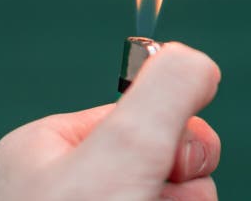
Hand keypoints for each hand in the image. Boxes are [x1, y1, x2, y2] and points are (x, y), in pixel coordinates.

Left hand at [0, 42, 221, 200]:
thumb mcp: (122, 150)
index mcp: (50, 149)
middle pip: (162, 156)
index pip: (142, 114)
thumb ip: (165, 91)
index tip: (174, 160)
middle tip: (157, 198)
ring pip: (172, 196)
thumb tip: (200, 62)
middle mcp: (67, 187)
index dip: (173, 134)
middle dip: (180, 179)